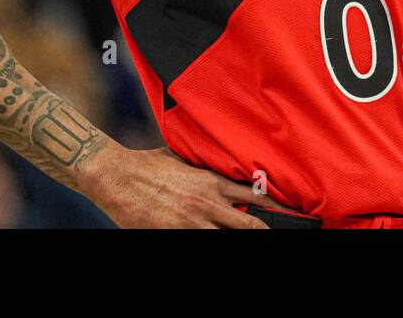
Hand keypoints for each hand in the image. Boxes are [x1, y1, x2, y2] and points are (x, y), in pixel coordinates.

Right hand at [81, 142, 285, 227]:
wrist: (117, 175)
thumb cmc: (148, 164)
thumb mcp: (183, 158)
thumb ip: (203, 166)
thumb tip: (216, 164)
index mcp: (212, 182)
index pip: (254, 195)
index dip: (272, 207)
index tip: (286, 213)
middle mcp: (208, 203)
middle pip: (249, 224)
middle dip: (264, 231)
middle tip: (273, 234)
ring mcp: (192, 223)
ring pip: (228, 238)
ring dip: (239, 239)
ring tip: (254, 240)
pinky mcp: (174, 235)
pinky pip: (198, 244)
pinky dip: (209, 242)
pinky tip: (212, 239)